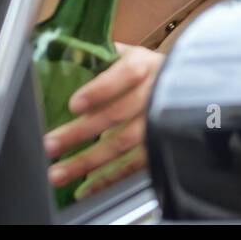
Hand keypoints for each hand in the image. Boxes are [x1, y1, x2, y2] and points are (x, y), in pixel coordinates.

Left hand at [44, 43, 164, 198]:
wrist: (190, 86)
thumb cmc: (147, 71)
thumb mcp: (130, 55)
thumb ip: (101, 55)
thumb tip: (62, 51)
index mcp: (145, 65)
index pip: (124, 75)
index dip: (100, 90)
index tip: (74, 104)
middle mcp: (154, 93)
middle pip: (118, 114)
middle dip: (81, 132)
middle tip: (50, 145)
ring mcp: (160, 122)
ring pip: (124, 143)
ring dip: (89, 161)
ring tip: (58, 173)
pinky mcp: (162, 145)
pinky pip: (135, 165)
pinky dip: (110, 179)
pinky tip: (86, 187)